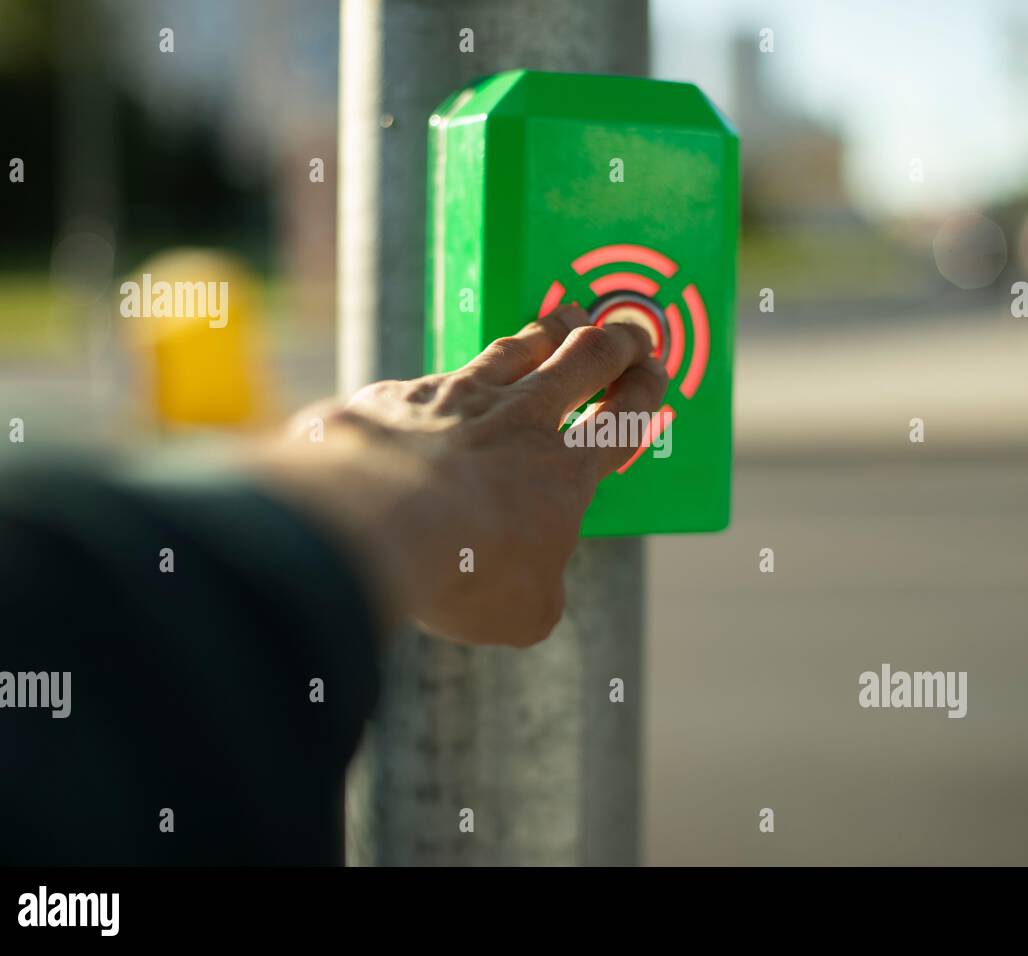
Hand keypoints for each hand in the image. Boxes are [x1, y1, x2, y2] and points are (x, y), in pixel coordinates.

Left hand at [258, 304, 667, 646]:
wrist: (373, 523)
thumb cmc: (464, 573)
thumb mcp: (525, 611)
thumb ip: (541, 591)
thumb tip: (536, 590)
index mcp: (565, 472)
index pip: (622, 420)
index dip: (644, 393)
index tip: (654, 373)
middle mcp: (521, 421)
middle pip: (585, 360)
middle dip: (617, 343)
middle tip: (630, 332)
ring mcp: (461, 397)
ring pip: (519, 348)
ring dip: (550, 331)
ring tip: (565, 319)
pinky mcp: (402, 395)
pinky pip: (437, 376)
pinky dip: (452, 378)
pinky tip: (445, 382)